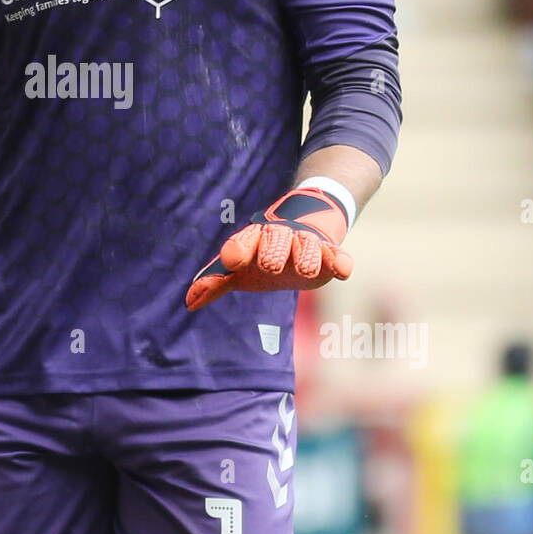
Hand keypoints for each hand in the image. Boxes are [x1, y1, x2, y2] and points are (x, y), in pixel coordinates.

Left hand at [186, 185, 352, 310]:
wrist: (304, 231)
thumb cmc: (263, 256)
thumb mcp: (240, 270)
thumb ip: (216, 283)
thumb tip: (189, 302)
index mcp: (254, 241)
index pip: (243, 242)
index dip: (238, 250)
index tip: (232, 261)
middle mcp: (279, 239)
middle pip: (275, 240)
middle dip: (272, 251)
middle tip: (269, 265)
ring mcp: (306, 244)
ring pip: (307, 245)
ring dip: (306, 256)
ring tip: (304, 269)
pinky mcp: (330, 254)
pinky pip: (337, 255)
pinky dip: (341, 261)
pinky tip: (344, 270)